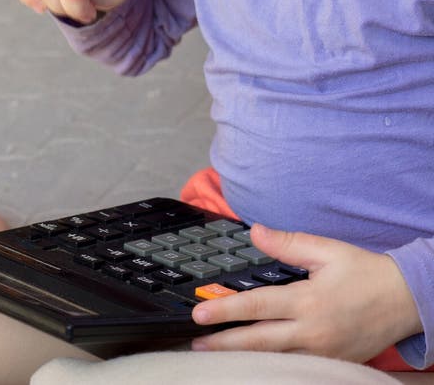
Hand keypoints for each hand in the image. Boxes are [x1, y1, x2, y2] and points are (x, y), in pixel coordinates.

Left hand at [191, 224, 421, 361]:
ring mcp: (321, 353)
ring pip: (273, 360)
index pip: (256, 307)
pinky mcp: (330, 364)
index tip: (199, 314)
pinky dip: (269, 364)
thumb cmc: (365, 273)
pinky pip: (293, 366)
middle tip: (194, 341)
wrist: (404, 301)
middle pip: (258, 342)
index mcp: (307, 301)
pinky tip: (252, 360)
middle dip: (223, 343)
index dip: (224, 311)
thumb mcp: (326, 250)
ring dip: (242, 357)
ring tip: (214, 354)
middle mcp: (311, 333)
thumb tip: (256, 233)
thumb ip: (287, 244)